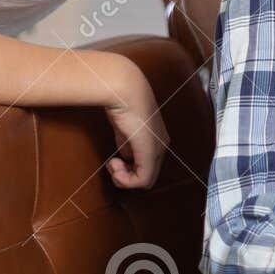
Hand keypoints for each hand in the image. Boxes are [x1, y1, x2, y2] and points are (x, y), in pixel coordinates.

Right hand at [104, 66, 167, 189]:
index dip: (127, 171)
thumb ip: (127, 145)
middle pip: (146, 177)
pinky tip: (114, 164)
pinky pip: (142, 180)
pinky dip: (125, 180)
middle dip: (125, 177)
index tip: (114, 160)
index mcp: (157, 140)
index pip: (146, 168)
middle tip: (113, 164)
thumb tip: (125, 158)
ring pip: (145, 182)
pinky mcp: (150, 152)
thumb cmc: (123, 105)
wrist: (125, 90)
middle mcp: (161, 146)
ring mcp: (158, 150)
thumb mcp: (124, 130)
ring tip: (113, 164)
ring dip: (124, 179)